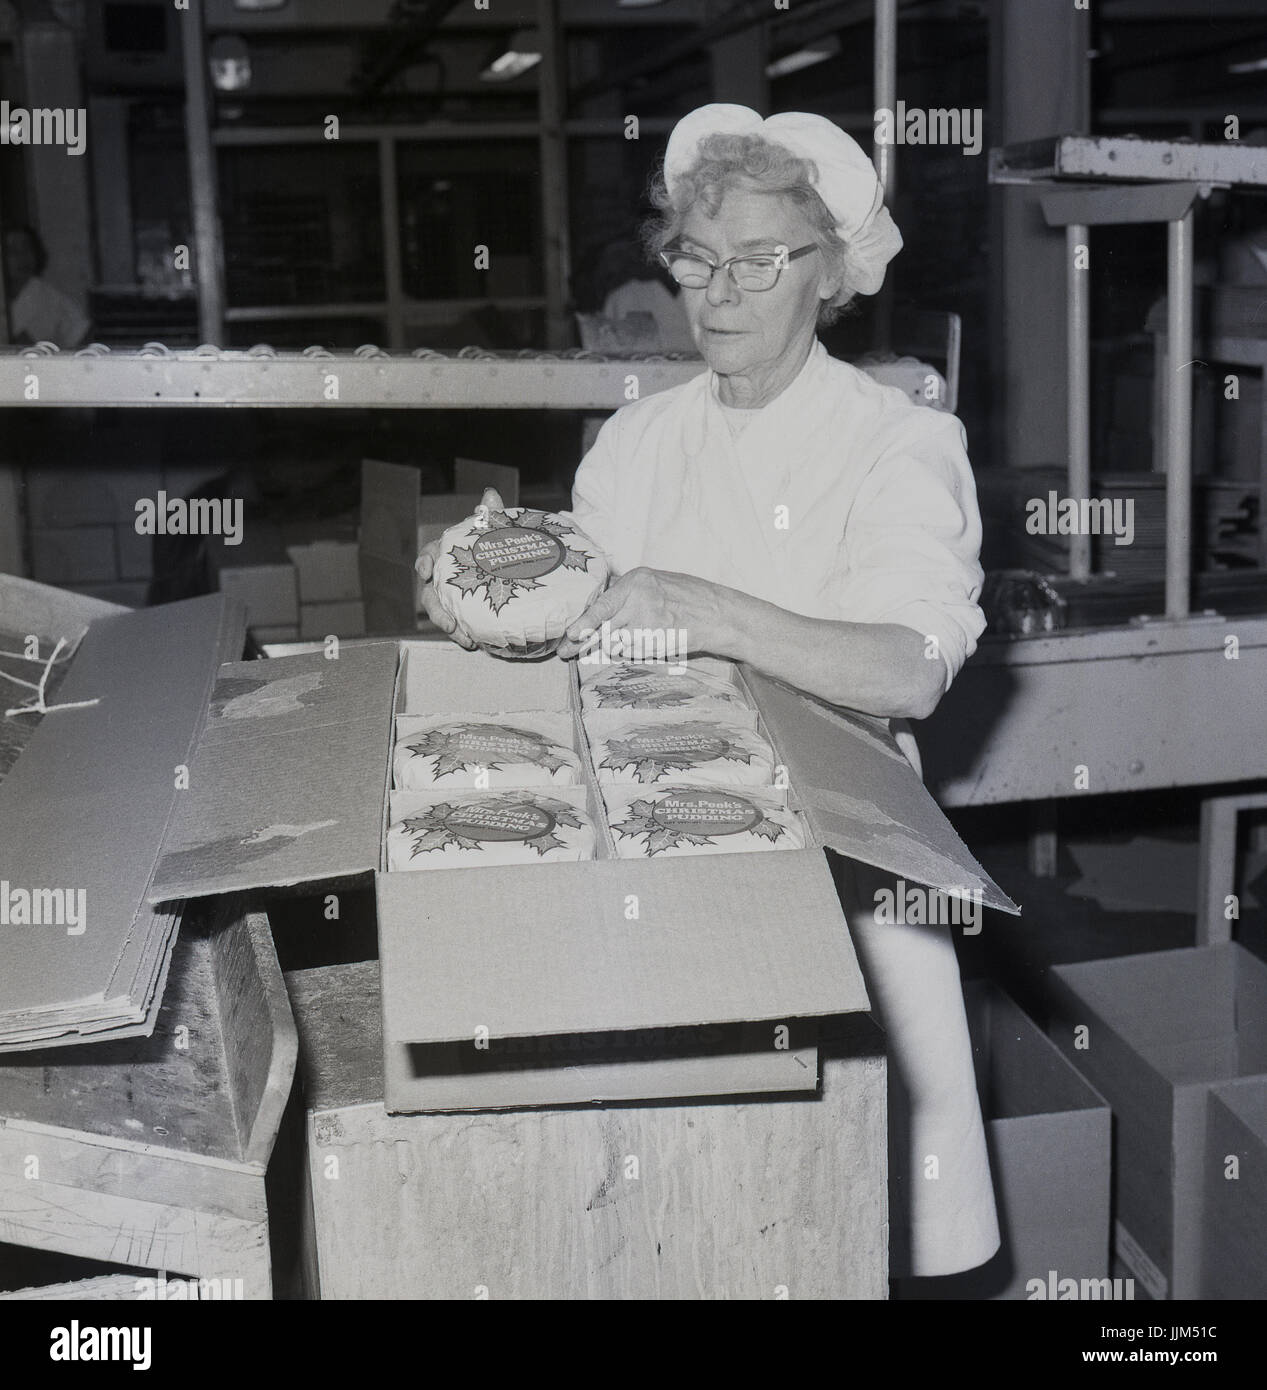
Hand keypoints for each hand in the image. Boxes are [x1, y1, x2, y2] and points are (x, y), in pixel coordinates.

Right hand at [415, 487, 504, 648]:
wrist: (520, 568)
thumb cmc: (501, 548)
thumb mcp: (499, 532)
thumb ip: (492, 515)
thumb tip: (490, 493)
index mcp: (449, 554)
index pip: (430, 554)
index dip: (425, 561)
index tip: (426, 570)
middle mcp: (446, 577)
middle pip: (430, 592)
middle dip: (436, 609)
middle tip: (447, 621)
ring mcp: (453, 597)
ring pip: (441, 612)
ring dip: (447, 625)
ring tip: (461, 636)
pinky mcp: (465, 614)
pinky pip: (458, 625)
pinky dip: (463, 634)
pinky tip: (473, 642)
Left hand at [555, 566, 723, 661]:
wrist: (718, 613)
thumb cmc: (688, 596)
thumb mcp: (655, 582)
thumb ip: (628, 593)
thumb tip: (598, 610)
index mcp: (636, 581)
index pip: (601, 605)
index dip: (582, 623)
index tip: (569, 635)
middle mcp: (638, 600)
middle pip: (602, 628)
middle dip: (584, 642)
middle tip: (566, 652)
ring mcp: (648, 623)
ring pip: (614, 643)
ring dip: (615, 645)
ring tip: (631, 638)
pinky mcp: (656, 642)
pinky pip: (631, 652)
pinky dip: (633, 651)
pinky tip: (647, 641)